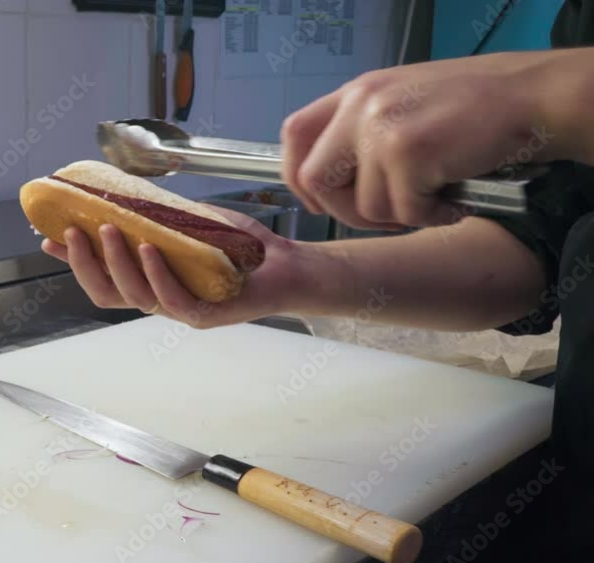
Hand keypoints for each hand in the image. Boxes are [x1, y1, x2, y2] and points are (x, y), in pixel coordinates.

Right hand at [40, 205, 296, 328]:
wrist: (288, 264)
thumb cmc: (243, 247)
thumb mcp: (191, 222)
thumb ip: (159, 215)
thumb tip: (122, 192)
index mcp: (152, 281)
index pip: (103, 277)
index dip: (74, 261)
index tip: (47, 237)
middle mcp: (161, 298)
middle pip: (108, 293)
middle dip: (84, 263)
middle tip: (70, 231)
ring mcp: (182, 310)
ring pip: (134, 296)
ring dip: (115, 262)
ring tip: (107, 230)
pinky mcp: (207, 314)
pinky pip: (172, 300)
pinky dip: (156, 274)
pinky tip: (148, 248)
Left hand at [281, 52, 552, 228]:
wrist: (532, 97)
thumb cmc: (475, 107)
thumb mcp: (404, 102)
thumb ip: (363, 131)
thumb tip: (328, 183)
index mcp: (356, 92)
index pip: (295, 133)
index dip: (298, 176)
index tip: (320, 200)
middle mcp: (361, 105)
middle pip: (315, 179)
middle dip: (346, 211)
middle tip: (387, 214)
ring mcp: (382, 127)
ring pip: (362, 205)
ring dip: (400, 216)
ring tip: (435, 199)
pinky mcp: (408, 152)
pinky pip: (402, 212)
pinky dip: (431, 217)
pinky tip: (455, 201)